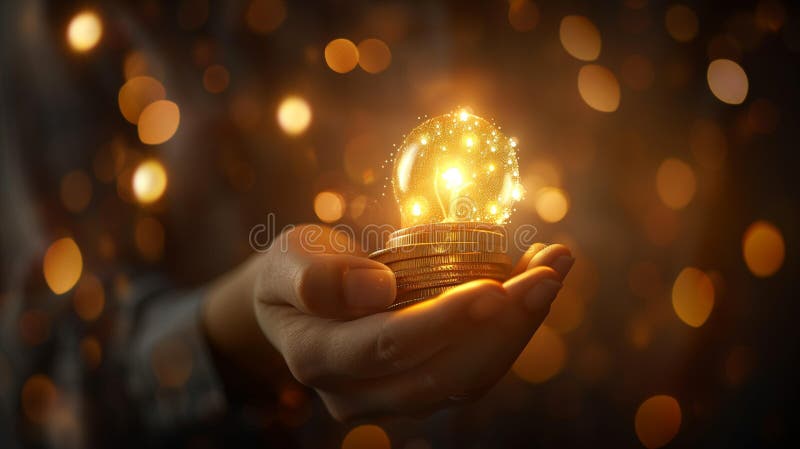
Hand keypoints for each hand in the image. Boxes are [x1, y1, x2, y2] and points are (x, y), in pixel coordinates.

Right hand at [253, 225, 573, 420]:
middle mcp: (359, 393)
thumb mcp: (287, 258)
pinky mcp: (424, 387)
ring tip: (553, 269)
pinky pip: (475, 366)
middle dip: (504, 326)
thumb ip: (316, 276)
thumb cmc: (294, 271)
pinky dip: (512, 327)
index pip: (388, 346)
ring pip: (468, 377)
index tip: (495, 286)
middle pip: (443, 373)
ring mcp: (395, 398)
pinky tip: (536, 283)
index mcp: (319, 356)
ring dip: (520, 327)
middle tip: (549, 272)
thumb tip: (378, 290)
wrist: (297, 306)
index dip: (444, 320)